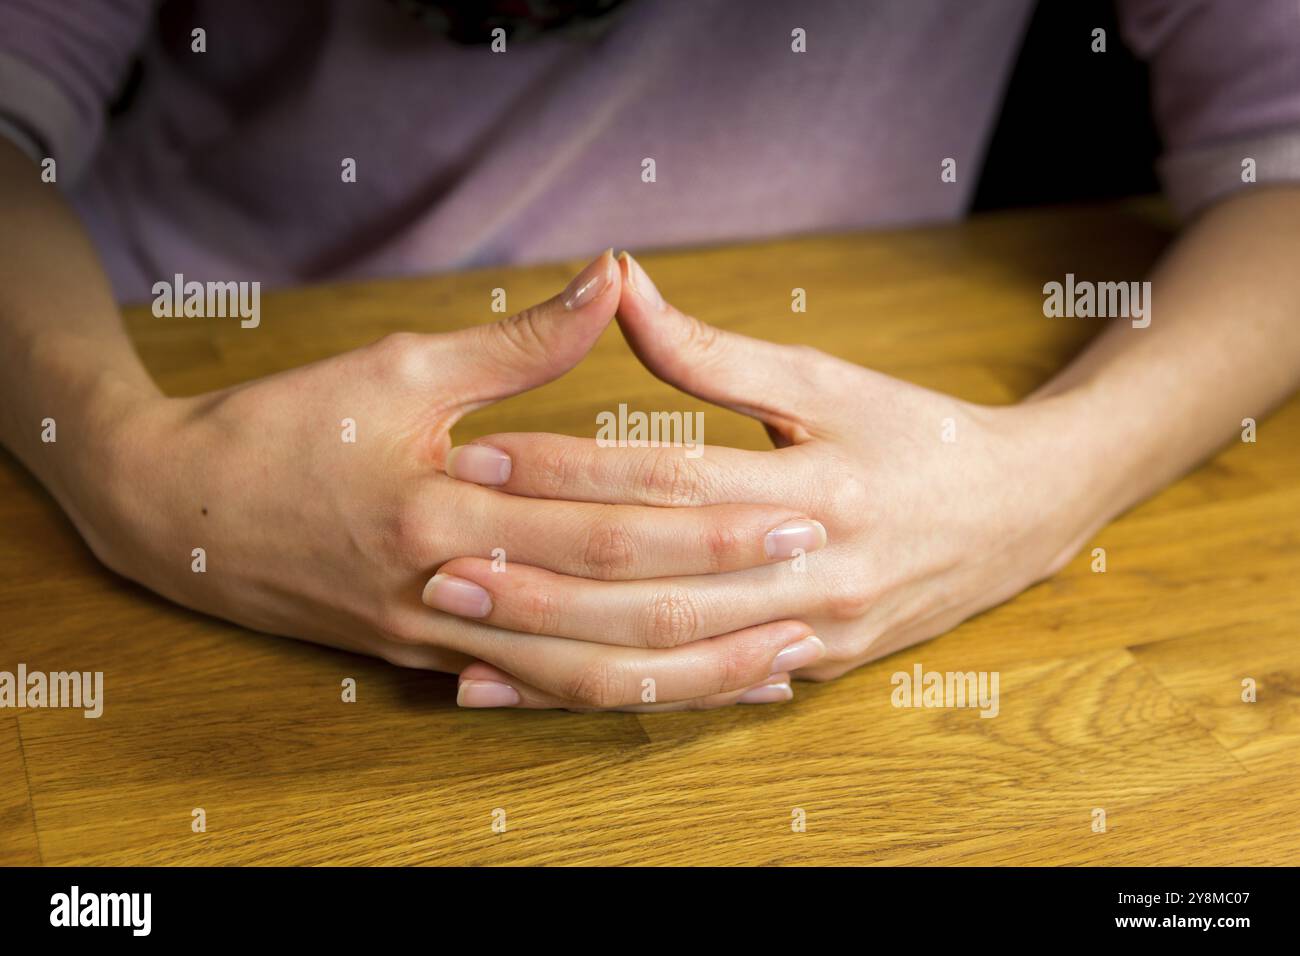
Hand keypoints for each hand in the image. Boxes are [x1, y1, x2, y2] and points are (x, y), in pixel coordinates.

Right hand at [75, 252, 823, 707]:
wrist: (175, 517)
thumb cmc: (286, 430)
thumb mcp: (399, 368)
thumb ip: (519, 341)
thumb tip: (613, 278)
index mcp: (449, 511)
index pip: (604, 522)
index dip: (703, 521)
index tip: (790, 511)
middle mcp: (453, 594)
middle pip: (610, 613)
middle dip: (720, 607)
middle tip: (814, 592)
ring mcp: (441, 643)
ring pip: (583, 678)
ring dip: (685, 677)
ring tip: (771, 666)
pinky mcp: (429, 662)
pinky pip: (538, 693)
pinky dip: (610, 695)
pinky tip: (668, 692)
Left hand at [440, 252, 1101, 688]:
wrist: (1014, 518)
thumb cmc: (913, 434)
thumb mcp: (825, 380)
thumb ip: (712, 350)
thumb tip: (617, 281)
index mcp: (817, 487)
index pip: (666, 480)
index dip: (567, 468)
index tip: (475, 451)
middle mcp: (810, 574)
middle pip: (653, 583)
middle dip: (538, 573)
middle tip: (436, 558)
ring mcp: (807, 636)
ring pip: (661, 657)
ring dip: (554, 648)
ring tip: (458, 634)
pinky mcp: (801, 670)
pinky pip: (686, 691)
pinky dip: (600, 692)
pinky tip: (525, 689)